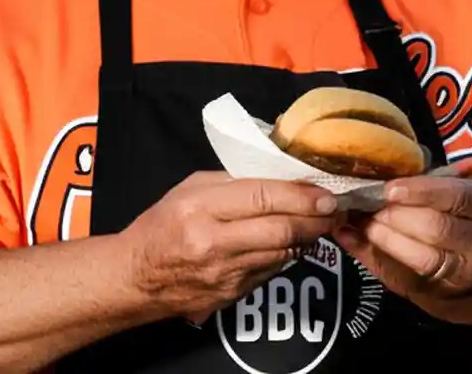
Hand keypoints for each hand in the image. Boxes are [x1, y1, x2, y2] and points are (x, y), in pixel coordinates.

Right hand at [120, 172, 340, 321]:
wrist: (135, 277)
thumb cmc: (161, 225)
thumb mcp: (190, 189)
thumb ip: (233, 181)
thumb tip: (279, 176)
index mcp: (201, 208)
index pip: (263, 198)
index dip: (301, 196)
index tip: (326, 194)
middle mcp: (214, 243)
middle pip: (280, 230)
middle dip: (315, 219)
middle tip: (336, 209)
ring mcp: (225, 273)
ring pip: (282, 254)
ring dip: (307, 238)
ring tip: (320, 223)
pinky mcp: (232, 295)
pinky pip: (271, 271)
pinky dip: (287, 256)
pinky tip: (292, 243)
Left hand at [334, 167, 471, 323]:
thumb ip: (442, 184)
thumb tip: (391, 179)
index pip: (458, 197)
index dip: (421, 192)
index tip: (390, 188)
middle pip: (435, 229)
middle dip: (394, 216)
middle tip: (366, 203)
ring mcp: (467, 278)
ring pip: (420, 259)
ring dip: (383, 239)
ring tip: (362, 222)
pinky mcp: (445, 302)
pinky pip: (405, 280)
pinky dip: (375, 259)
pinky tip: (356, 242)